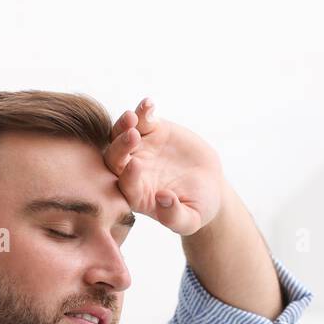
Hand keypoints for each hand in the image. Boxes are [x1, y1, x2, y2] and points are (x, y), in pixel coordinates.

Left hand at [102, 97, 224, 235]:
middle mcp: (131, 170)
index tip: (136, 166)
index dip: (128, 175)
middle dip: (120, 147)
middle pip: (114, 158)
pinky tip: (149, 103)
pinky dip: (143, 110)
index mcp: (136, 194)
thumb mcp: (190, 219)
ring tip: (133, 117)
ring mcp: (140, 148)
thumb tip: (163, 199)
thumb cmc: (197, 207)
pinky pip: (142, 118)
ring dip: (124, 125)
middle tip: (132, 136)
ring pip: (121, 134)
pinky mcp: (152, 130)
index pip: (123, 185)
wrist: (209, 183)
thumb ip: (175, 216)